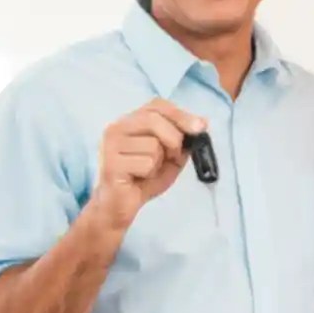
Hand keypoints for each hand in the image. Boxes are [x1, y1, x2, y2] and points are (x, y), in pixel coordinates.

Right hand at [87, 98, 206, 230]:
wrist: (120, 207)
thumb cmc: (144, 179)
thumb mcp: (171, 156)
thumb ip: (183, 139)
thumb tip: (202, 122)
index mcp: (130, 121)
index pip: (157, 105)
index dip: (180, 114)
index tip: (200, 127)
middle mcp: (117, 128)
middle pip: (154, 120)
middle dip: (173, 139)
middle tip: (172, 157)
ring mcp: (111, 145)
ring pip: (153, 145)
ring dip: (158, 163)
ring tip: (146, 172)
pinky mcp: (111, 163)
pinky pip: (146, 163)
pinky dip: (150, 174)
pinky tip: (138, 179)